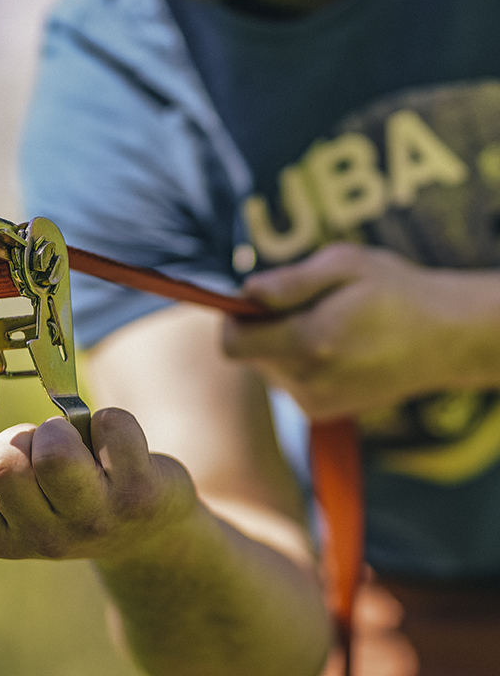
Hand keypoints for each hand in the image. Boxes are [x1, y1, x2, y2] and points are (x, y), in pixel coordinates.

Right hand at [0, 403, 196, 563]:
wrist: (148, 531)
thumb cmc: (66, 494)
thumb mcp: (11, 490)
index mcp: (1, 538)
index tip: (1, 447)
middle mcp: (45, 539)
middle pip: (3, 459)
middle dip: (20, 435)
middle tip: (45, 450)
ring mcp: (95, 519)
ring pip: (54, 448)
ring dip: (62, 427)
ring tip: (77, 445)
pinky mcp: (139, 493)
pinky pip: (110, 424)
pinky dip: (111, 420)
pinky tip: (118, 447)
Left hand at [223, 242, 478, 418]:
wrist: (442, 340)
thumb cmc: (392, 292)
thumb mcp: (345, 264)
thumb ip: (290, 281)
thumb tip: (247, 291)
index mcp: (308, 343)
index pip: (232, 344)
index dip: (234, 318)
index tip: (258, 300)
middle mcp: (306, 381)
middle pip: (249, 353)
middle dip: (264, 327)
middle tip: (308, 305)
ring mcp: (313, 401)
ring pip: (267, 367)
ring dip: (283, 343)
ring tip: (328, 324)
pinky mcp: (320, 411)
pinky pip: (287, 380)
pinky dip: (299, 361)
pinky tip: (335, 347)